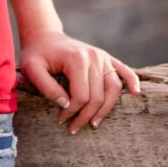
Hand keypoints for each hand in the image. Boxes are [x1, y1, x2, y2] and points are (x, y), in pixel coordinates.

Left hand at [19, 28, 139, 133]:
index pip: (82, 96)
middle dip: (85, 116)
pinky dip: (132, 81)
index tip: (60, 120)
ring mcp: (102, 56)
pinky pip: (124, 70)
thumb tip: (66, 104)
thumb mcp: (31, 70)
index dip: (72, 112)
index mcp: (77, 59)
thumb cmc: (37, 55)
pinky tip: (136, 93)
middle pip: (97, 96)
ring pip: (113, 88)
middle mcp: (94, 56)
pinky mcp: (107, 58)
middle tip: (73, 128)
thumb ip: (47, 88)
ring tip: (94, 123)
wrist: (45, 38)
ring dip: (105, 109)